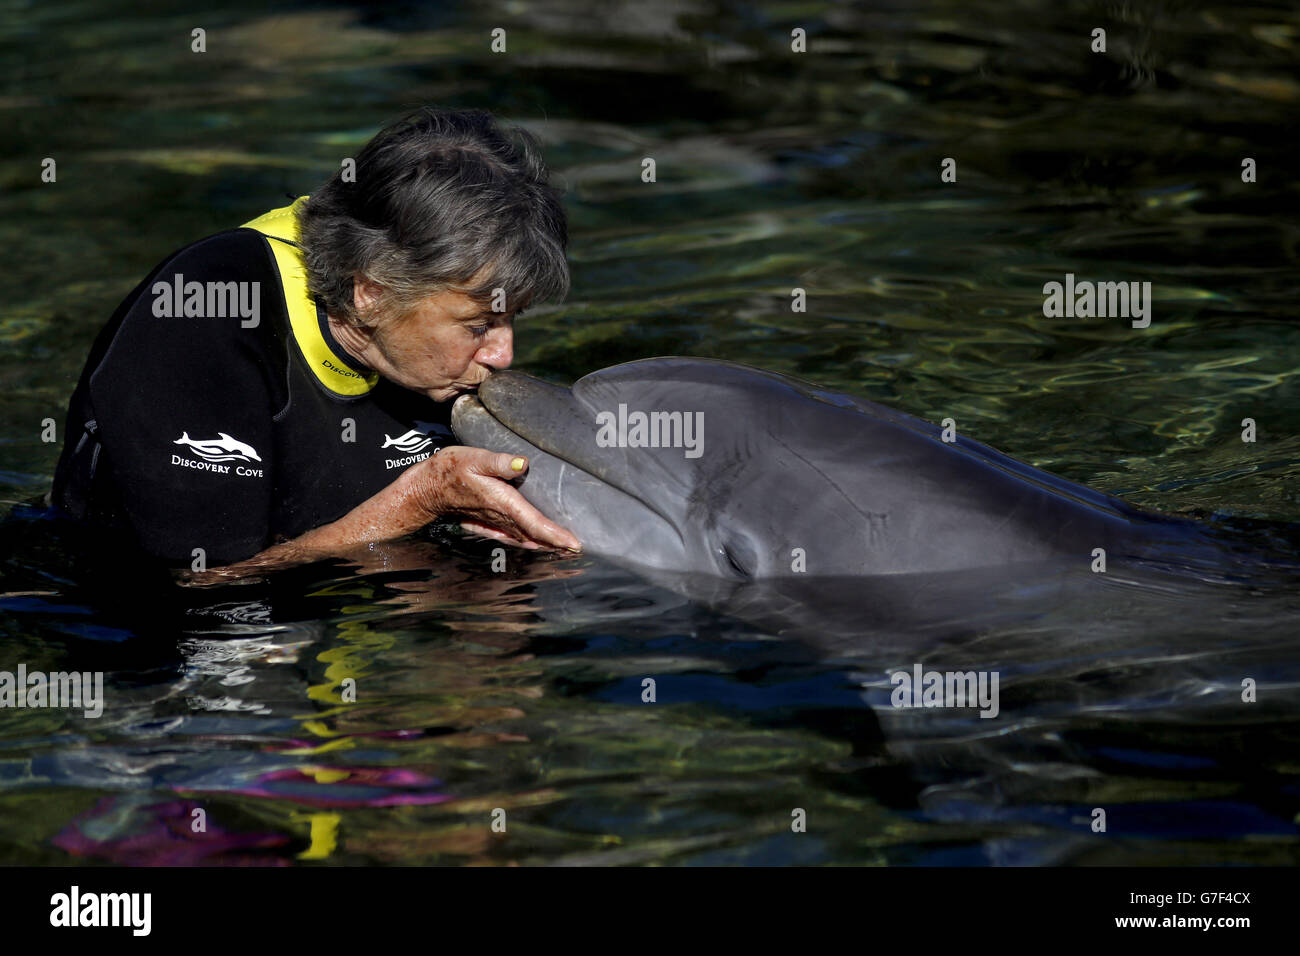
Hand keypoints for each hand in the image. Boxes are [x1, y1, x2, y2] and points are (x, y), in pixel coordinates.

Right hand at [410, 446, 580, 551]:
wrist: (427, 489)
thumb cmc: (450, 470)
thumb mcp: (474, 458)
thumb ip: (499, 462)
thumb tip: (522, 463)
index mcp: (503, 503)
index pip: (535, 524)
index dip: (556, 535)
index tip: (575, 545)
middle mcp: (501, 517)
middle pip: (535, 536)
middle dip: (558, 544)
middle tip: (580, 552)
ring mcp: (495, 522)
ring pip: (526, 538)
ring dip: (546, 545)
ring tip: (567, 550)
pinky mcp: (489, 522)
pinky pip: (514, 537)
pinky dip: (529, 542)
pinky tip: (537, 545)